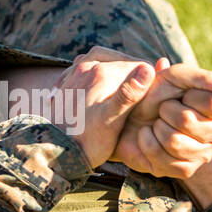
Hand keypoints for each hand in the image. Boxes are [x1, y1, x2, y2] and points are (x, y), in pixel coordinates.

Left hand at [49, 47, 155, 167]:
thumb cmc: (87, 141)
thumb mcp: (113, 121)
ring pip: (98, 60)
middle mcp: (87, 68)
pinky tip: (96, 84)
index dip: (151, 76)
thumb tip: (148, 68)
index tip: (158, 91)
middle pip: (117, 60)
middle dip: (132, 69)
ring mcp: (73, 75)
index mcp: (103, 74)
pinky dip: (93, 72)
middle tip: (144, 83)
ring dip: (112, 67)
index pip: (137, 65)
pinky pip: (81, 68)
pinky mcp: (64, 84)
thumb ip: (130, 94)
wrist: (52, 152)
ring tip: (122, 80)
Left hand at [114, 57, 211, 178]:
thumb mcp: (179, 76)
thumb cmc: (161, 92)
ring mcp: (204, 155)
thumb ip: (206, 78)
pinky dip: (146, 141)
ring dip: (156, 126)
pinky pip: (159, 156)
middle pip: (187, 120)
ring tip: (159, 123)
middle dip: (167, 109)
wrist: (134, 115)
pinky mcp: (185, 171)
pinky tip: (150, 136)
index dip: (189, 95)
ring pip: (173, 140)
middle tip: (167, 109)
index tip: (184, 94)